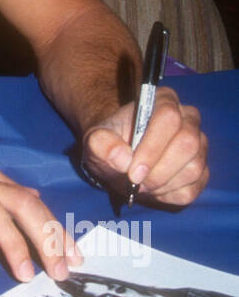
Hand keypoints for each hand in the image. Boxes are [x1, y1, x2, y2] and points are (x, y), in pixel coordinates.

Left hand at [81, 87, 208, 205]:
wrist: (119, 159)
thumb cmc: (111, 143)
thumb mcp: (96, 140)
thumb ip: (102, 143)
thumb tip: (122, 158)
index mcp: (164, 100)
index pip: (169, 118)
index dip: (152, 147)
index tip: (132, 171)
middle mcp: (188, 119)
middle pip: (188, 143)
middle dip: (159, 170)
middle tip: (135, 182)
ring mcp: (199, 145)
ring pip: (193, 168)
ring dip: (162, 184)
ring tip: (141, 184)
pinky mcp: (201, 171)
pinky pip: (193, 189)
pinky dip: (168, 195)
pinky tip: (152, 188)